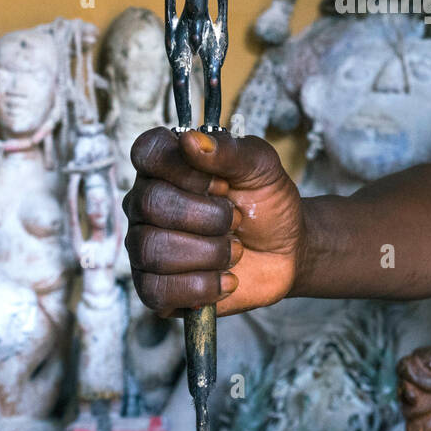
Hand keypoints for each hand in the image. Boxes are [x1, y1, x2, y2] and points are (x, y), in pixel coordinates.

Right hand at [124, 128, 303, 315]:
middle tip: (237, 221)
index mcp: (166, 166)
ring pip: (152, 249)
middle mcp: (146, 203)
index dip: (185, 170)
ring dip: (209, 253)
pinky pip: (156, 290)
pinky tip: (225, 279)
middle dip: (208, 217)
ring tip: (235, 251)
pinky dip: (201, 287)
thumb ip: (229, 151)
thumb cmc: (266, 204)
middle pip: (151, 203)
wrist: (286, 252)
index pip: (147, 152)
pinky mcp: (154, 287)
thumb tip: (189, 140)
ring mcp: (145, 245)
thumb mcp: (261, 168)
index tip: (222, 184)